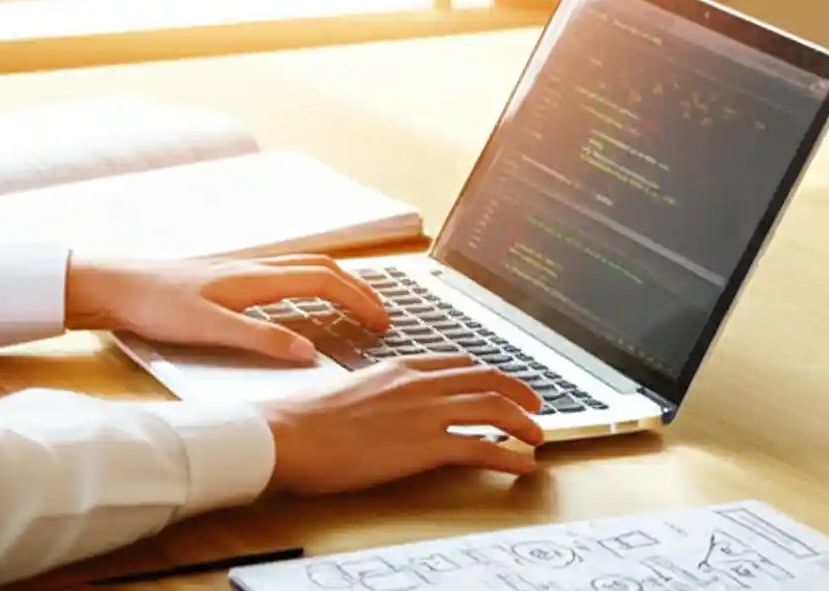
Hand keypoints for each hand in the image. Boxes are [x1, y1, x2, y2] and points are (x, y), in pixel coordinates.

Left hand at [64, 253, 389, 360]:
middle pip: (323, 267)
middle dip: (358, 289)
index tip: (383, 323)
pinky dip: (310, 282)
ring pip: (305, 265)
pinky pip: (284, 272)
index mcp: (256, 278)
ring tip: (355, 304)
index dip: (359, 300)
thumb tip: (310, 352)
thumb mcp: (209, 330)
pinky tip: (301, 298)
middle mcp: (254, 266)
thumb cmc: (154, 305)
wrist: (112, 284)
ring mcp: (241, 268)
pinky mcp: (227, 276)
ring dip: (337, 281)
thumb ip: (262, 340)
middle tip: (380, 317)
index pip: (325, 280)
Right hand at [260, 355, 544, 493]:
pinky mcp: (425, 446)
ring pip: (493, 408)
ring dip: (523, 422)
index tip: (501, 385)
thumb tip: (384, 406)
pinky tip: (522, 465)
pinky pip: (481, 447)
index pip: (458, 363)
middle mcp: (419, 384)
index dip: (487, 375)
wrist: (292, 433)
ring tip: (536, 437)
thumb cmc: (307, 419)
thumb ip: (378, 392)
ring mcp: (425, 412)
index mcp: (400, 368)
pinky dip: (509, 456)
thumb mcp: (350, 390)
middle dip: (519, 392)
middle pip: (486, 379)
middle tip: (535, 407)